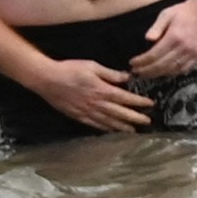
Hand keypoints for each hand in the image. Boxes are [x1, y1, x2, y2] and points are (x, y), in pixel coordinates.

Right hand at [18, 55, 154, 133]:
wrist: (46, 79)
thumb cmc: (69, 69)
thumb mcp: (92, 66)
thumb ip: (110, 74)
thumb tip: (127, 77)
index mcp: (102, 90)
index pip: (125, 98)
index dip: (139, 102)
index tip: (150, 104)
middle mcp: (96, 103)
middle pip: (120, 113)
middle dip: (135, 118)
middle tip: (147, 122)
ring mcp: (87, 112)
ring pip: (108, 122)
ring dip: (122, 127)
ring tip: (133, 131)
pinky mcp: (77, 116)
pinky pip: (94, 124)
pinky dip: (105, 129)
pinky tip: (112, 131)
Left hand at [129, 0, 196, 79]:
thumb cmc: (185, 11)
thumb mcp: (166, 14)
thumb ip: (156, 27)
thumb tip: (148, 39)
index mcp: (174, 37)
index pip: (154, 55)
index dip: (141, 61)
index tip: (132, 63)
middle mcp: (184, 47)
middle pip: (161, 65)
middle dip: (146, 70)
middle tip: (136, 72)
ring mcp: (192, 53)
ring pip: (172, 70)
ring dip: (157, 74)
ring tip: (147, 74)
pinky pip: (183, 69)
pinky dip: (172, 73)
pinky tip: (163, 72)